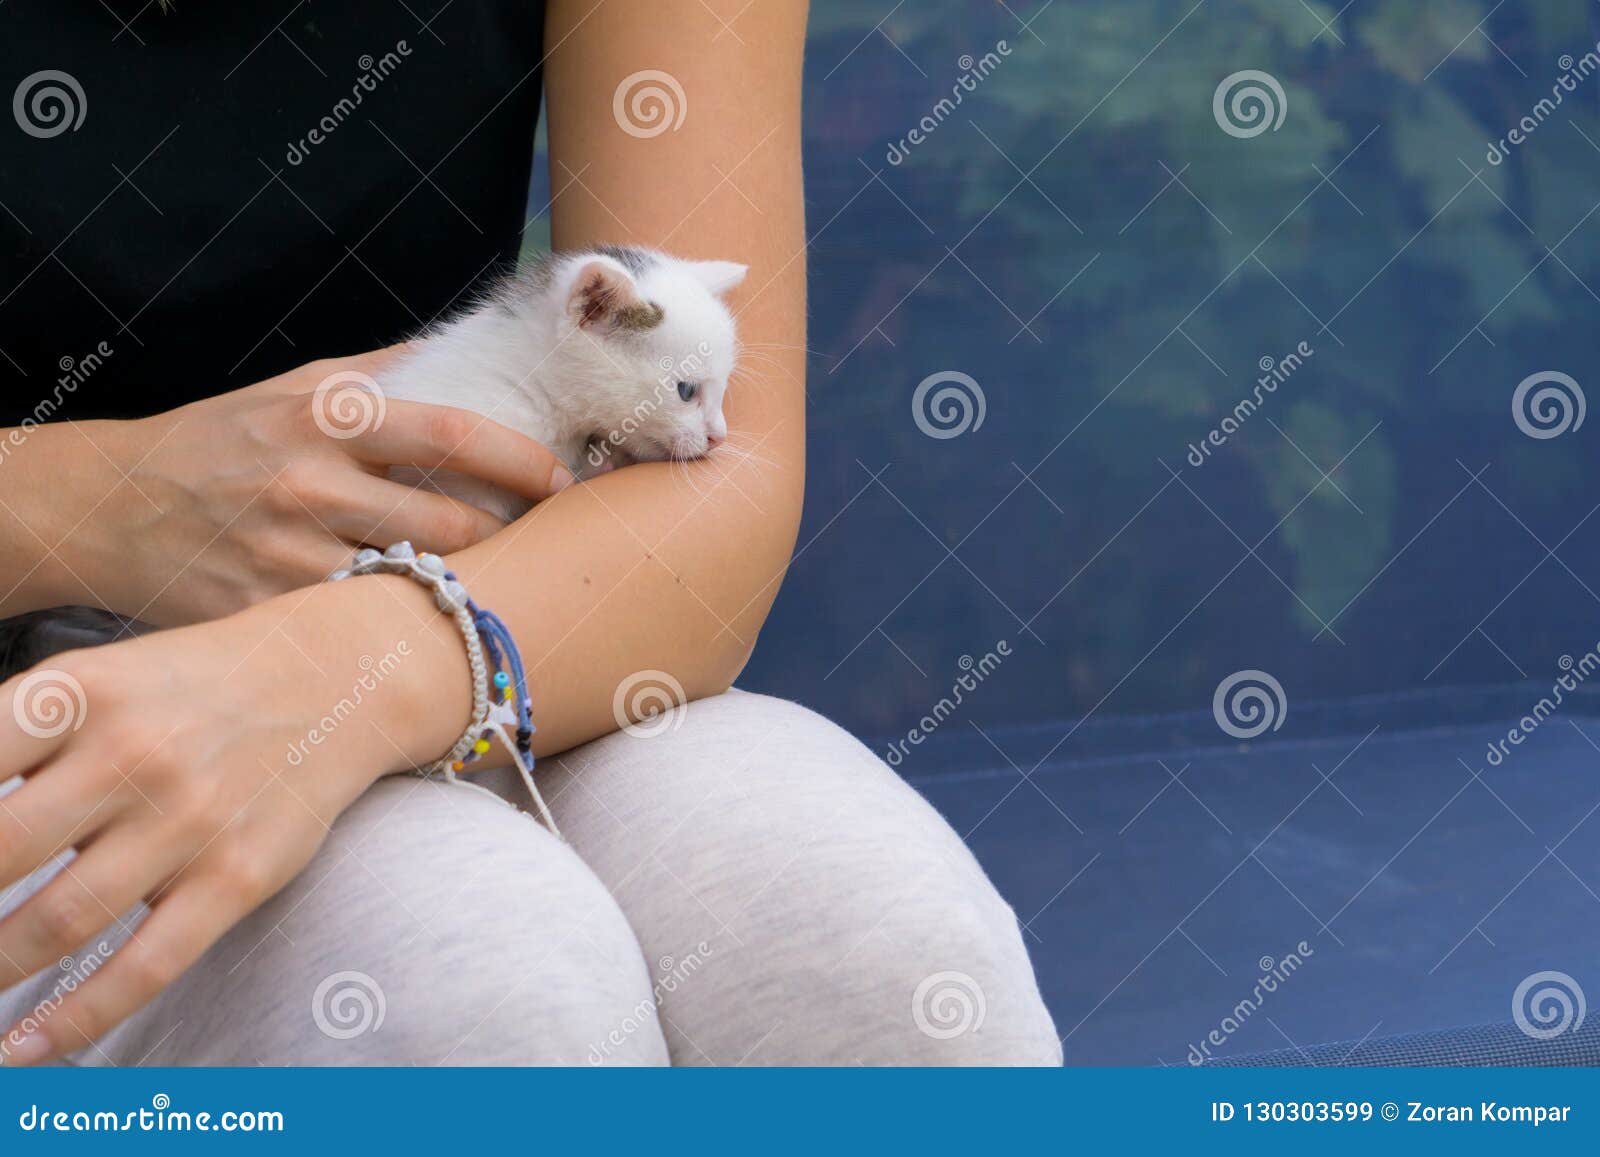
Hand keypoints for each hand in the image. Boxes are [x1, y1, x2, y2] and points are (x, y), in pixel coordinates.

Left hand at [0, 574, 454, 1065]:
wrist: (333, 679)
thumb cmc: (191, 687)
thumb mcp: (95, 678)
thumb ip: (14, 740)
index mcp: (80, 693)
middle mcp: (133, 753)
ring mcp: (189, 820)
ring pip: (59, 921)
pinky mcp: (237, 875)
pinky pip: (145, 966)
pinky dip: (74, 1020)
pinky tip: (25, 1048)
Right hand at [56, 349, 571, 624]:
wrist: (112, 509)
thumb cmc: (220, 441)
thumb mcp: (294, 387)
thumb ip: (385, 373)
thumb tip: (475, 352)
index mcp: (329, 417)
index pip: (457, 434)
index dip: (525, 461)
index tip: (566, 482)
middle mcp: (312, 484)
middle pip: (454, 522)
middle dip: (508, 538)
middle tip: (541, 545)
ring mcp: (289, 554)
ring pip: (416, 580)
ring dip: (460, 585)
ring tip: (491, 583)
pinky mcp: (270, 613)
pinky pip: (363, 623)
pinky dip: (399, 621)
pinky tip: (419, 620)